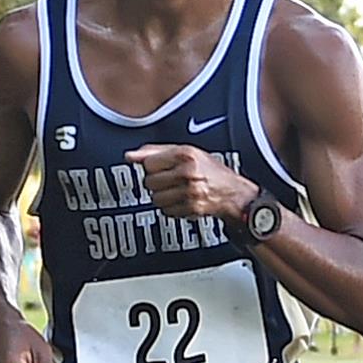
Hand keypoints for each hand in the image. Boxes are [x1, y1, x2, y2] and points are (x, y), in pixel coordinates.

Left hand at [125, 144, 256, 219]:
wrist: (233, 192)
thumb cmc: (209, 170)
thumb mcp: (185, 152)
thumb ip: (155, 151)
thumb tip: (130, 156)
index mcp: (185, 154)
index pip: (148, 163)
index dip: (153, 166)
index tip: (162, 167)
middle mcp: (188, 172)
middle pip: (149, 182)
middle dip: (157, 182)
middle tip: (172, 180)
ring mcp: (189, 192)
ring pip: (155, 198)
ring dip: (163, 196)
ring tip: (177, 190)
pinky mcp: (190, 208)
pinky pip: (165, 211)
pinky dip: (171, 208)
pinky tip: (182, 200)